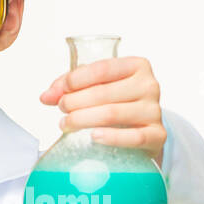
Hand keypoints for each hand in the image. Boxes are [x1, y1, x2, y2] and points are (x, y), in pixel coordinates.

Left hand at [39, 55, 165, 167]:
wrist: (144, 131)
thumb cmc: (118, 104)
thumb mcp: (98, 87)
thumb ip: (71, 87)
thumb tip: (45, 96)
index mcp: (137, 66)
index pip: (102, 69)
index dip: (76, 80)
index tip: (59, 92)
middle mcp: (149, 85)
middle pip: (104, 93)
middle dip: (75, 101)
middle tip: (61, 109)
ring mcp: (155, 111)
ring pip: (113, 113)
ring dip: (83, 119)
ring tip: (66, 124)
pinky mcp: (158, 136)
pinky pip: (134, 137)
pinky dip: (111, 137)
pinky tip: (93, 137)